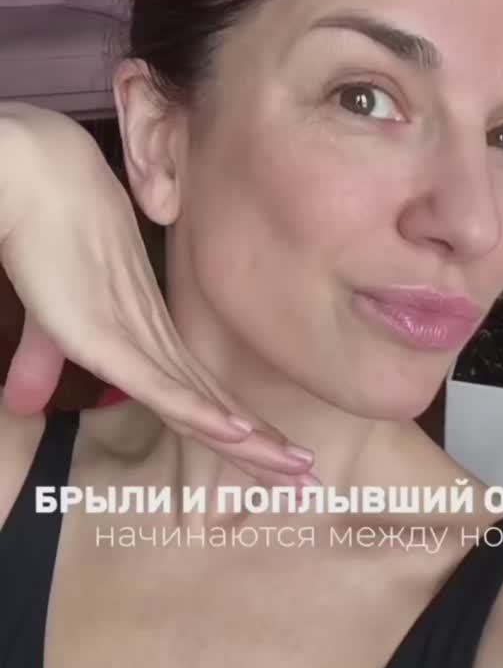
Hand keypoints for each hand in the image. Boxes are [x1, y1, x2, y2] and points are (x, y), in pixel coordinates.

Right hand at [0, 106, 317, 489]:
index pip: (205, 398)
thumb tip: (20, 402)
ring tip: (298, 475)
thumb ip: (43, 362)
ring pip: (206, 406)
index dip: (241, 435)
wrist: (37, 183)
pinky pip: (165, 385)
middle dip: (263, 450)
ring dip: (253, 444)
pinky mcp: (112, 338)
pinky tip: (238, 435)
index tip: (277, 465)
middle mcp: (156, 340)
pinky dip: (202, 413)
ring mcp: (139, 337)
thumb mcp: (46, 320)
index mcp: (149, 338)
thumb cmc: (46, 239)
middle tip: (308, 484)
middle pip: (219, 408)